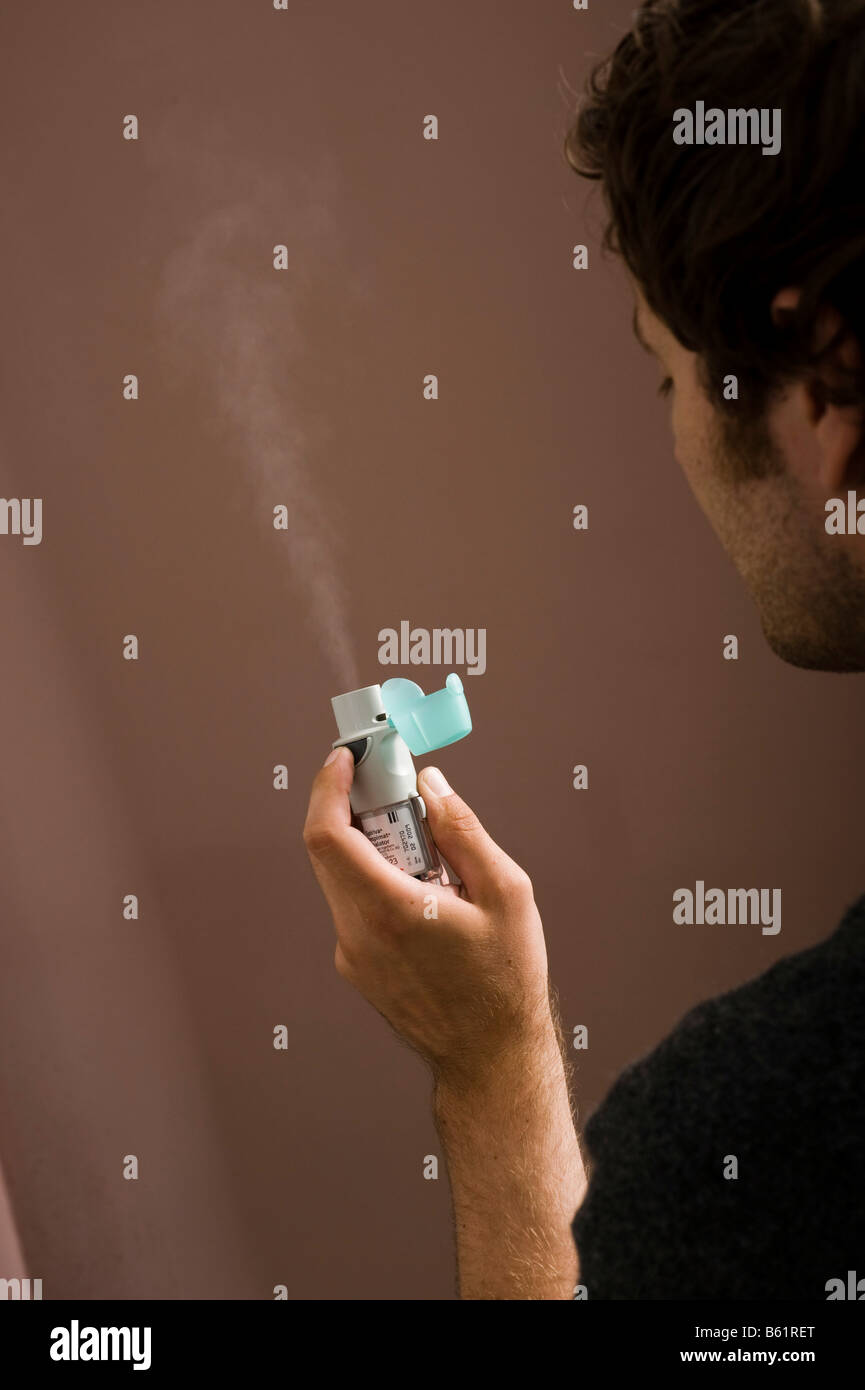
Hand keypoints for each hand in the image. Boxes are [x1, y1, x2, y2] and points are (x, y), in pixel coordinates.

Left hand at [302, 747, 554, 1085]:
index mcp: (388, 911)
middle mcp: (356, 934)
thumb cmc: (505, 981)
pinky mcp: (356, 967)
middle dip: (358, 806)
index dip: (329, 786)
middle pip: (328, 849)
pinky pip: (355, 904)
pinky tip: (428, 893)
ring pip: (342, 877)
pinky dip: (378, 879)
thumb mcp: (505, 893)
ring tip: (432, 853)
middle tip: (398, 787)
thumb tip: (429, 784)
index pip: (327, 834)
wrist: (490, 1058)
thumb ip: (462, 830)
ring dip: (372, 845)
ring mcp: (350, 954)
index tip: (346, 758)